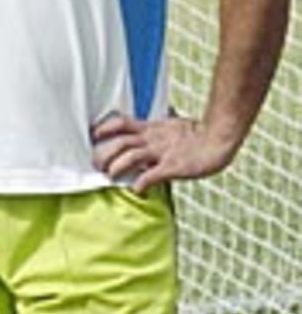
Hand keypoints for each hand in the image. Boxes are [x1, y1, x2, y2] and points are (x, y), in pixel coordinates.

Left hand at [90, 111, 236, 192]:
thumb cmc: (199, 135)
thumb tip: (147, 126)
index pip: (121, 123)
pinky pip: (151, 176)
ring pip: (130, 156)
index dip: (104, 128)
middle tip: (96, 164)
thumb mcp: (172, 125)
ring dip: (117, 167)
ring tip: (111, 176)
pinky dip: (140, 184)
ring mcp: (162, 152)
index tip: (92, 136)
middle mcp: (153, 139)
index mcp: (152, 128)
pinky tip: (136, 190)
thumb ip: (157, 129)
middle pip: (120, 142)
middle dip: (104, 153)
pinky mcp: (173, 166)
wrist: (221, 138)